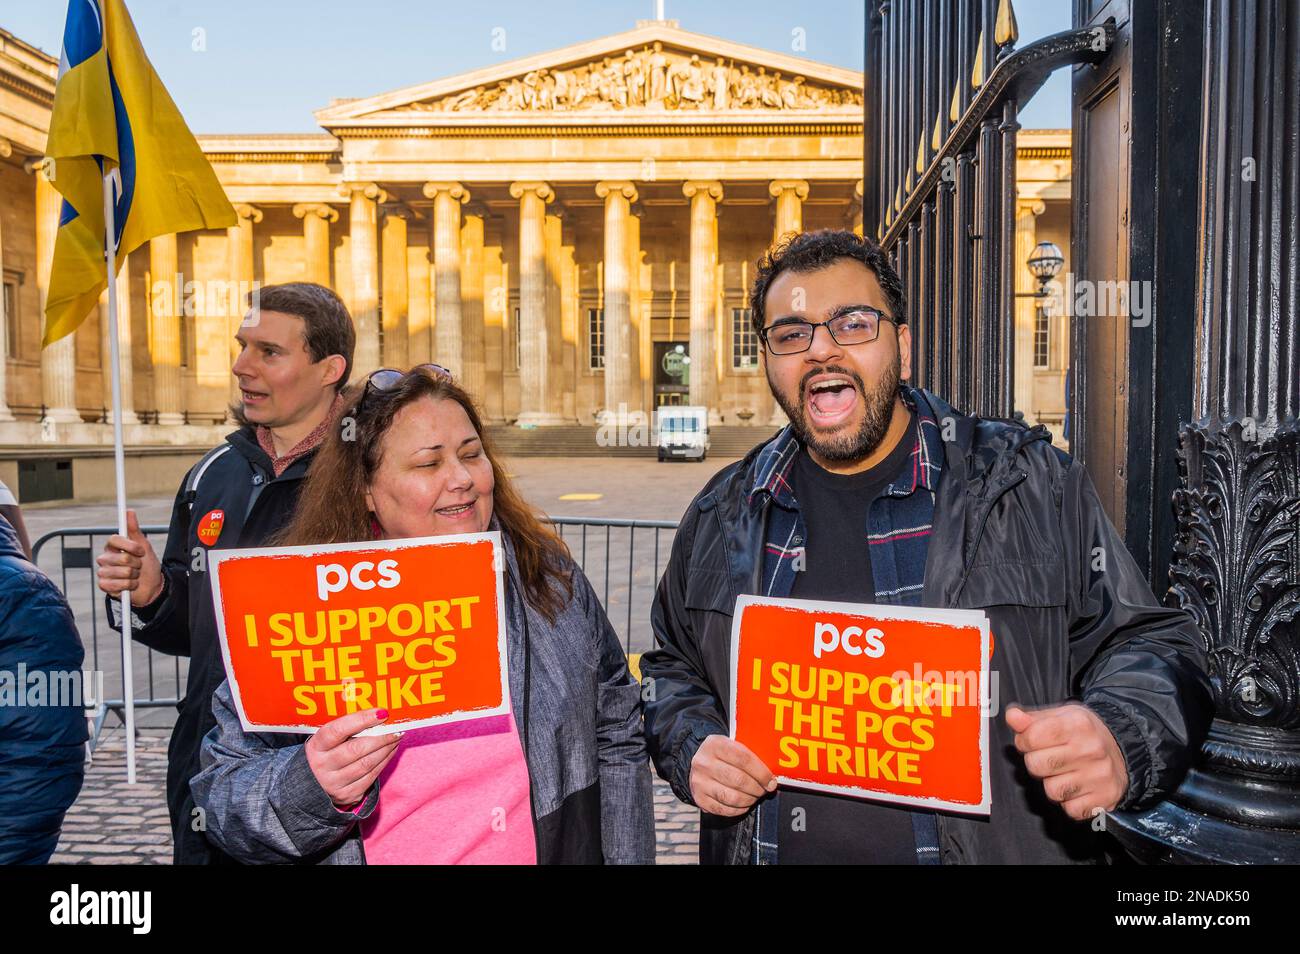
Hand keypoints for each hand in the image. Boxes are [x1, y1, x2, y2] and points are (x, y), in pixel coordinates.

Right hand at [96, 509, 163, 605]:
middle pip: (122, 558)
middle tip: (138, 566)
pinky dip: (128, 586)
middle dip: (136, 563)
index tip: (141, 551)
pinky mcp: (104, 585)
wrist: (151, 586)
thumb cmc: (147, 565)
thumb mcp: (144, 546)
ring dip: (134, 576)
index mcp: (113, 547)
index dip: (130, 546)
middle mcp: (105, 558)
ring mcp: (103, 572)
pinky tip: (130, 585)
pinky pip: (116, 584)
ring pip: (121, 572)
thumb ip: (134, 530)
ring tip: (135, 576)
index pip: (114, 539)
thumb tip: (129, 511)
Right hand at [305, 708, 401, 809]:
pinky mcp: (347, 794)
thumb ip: (345, 728)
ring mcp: (334, 783)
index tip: (382, 712)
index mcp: (316, 747)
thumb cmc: (325, 753)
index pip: (338, 730)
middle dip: (381, 737)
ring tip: (396, 736)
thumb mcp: (326, 740)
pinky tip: (390, 750)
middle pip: (356, 749)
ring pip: (367, 764)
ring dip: (386, 748)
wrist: (312, 785)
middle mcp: (322, 766)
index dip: (361, 720)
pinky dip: (384, 761)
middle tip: (396, 727)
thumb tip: (377, 714)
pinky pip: (371, 776)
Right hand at [689, 734, 776, 816]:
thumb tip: (772, 776)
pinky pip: (723, 809)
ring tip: (754, 797)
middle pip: (739, 780)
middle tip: (764, 790)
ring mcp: (699, 781)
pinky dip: (737, 810)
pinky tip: (743, 805)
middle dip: (757, 789)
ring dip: (749, 800)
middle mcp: (704, 762)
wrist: (699, 761)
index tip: (771, 781)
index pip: (744, 759)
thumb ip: (751, 756)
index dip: (761, 773)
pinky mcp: (698, 798)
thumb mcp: (733, 745)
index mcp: (716, 744)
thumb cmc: (723, 755)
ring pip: (732, 797)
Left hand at [1007, 703, 1128, 821]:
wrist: (1124, 752)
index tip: (1031, 741)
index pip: (1032, 737)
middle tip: (1048, 757)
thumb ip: (1032, 719)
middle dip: (1036, 762)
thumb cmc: (1085, 734)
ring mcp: (1099, 777)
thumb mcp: (1061, 717)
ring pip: (1052, 791)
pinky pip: (1070, 809)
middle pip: (1036, 765)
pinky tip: (1077, 787)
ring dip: (1052, 784)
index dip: (1024, 741)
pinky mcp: (1105, 799)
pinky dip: (1069, 802)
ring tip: (1064, 772)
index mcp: (1079, 724)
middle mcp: (1091, 750)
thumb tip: (1012, 717)